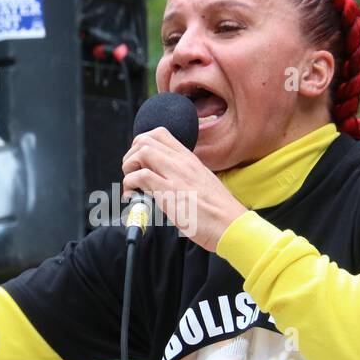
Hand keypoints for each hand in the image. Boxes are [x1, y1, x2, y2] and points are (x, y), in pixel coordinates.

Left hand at [121, 127, 247, 251]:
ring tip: (132, 185)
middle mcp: (182, 162)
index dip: (142, 144)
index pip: (160, 134)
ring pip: (142, 152)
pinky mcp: (170, 192)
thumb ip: (183, 177)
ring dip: (128, 167)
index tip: (140, 162)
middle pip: (145, 139)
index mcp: (189, 159)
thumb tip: (161, 181)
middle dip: (131, 154)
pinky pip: (141, 176)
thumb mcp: (202, 184)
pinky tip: (133, 197)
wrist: (231, 225)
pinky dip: (130, 184)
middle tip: (132, 173)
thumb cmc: (218, 212)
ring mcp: (176, 175)